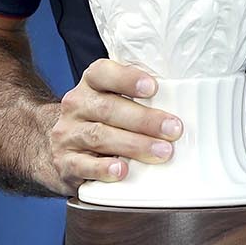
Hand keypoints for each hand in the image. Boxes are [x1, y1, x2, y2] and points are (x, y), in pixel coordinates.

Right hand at [41, 59, 182, 194]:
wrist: (56, 148)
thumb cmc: (102, 120)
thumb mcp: (114, 100)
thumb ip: (141, 97)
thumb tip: (189, 102)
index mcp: (91, 84)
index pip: (103, 72)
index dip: (127, 78)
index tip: (154, 87)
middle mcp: (76, 106)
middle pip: (108, 108)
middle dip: (145, 120)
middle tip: (174, 130)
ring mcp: (67, 135)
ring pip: (99, 136)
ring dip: (134, 145)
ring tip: (161, 152)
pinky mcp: (65, 163)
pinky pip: (82, 165)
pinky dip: (103, 169)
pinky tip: (122, 171)